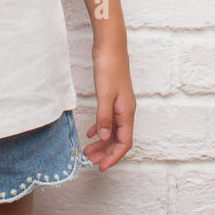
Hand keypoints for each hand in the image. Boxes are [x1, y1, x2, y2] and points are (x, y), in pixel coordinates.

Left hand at [83, 44, 134, 171]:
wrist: (110, 47)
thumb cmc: (110, 68)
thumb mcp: (104, 95)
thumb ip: (104, 118)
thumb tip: (104, 138)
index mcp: (127, 112)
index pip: (124, 143)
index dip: (113, 157)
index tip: (101, 167)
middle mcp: (126, 111)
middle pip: (119, 139)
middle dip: (106, 152)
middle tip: (90, 160)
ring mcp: (120, 104)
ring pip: (113, 130)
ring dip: (102, 142)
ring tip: (88, 149)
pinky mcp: (113, 98)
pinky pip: (109, 120)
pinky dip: (100, 128)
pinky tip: (92, 132)